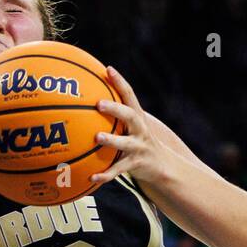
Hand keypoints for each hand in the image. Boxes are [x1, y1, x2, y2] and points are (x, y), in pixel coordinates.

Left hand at [90, 66, 176, 187]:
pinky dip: (105, 174)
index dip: (120, 81)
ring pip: (125, 143)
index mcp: (137, 117)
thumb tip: (84, 99)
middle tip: (99, 103)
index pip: (129, 95)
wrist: (162, 165)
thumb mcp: (131, 124)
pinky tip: (91, 177)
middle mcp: (140, 130)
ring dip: (112, 140)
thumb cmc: (137, 139)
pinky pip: (118, 170)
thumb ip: (115, 112)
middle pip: (130, 116)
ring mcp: (139, 147)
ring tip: (97, 137)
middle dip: (115, 109)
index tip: (108, 68)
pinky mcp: (135, 165)